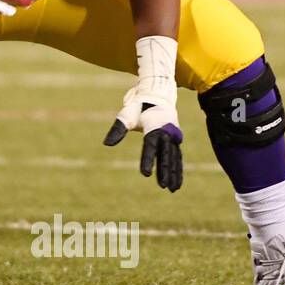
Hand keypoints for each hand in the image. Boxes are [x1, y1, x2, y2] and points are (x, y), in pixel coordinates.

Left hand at [102, 36, 182, 190]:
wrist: (157, 95)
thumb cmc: (138, 106)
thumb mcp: (126, 115)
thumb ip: (117, 129)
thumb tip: (106, 144)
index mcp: (154, 126)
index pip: (150, 146)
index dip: (148, 159)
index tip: (145, 173)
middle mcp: (167, 132)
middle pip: (166, 154)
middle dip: (166, 171)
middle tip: (164, 187)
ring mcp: (173, 136)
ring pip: (174, 157)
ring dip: (174, 173)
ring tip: (172, 189)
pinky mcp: (175, 140)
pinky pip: (177, 156)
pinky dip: (178, 168)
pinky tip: (176, 182)